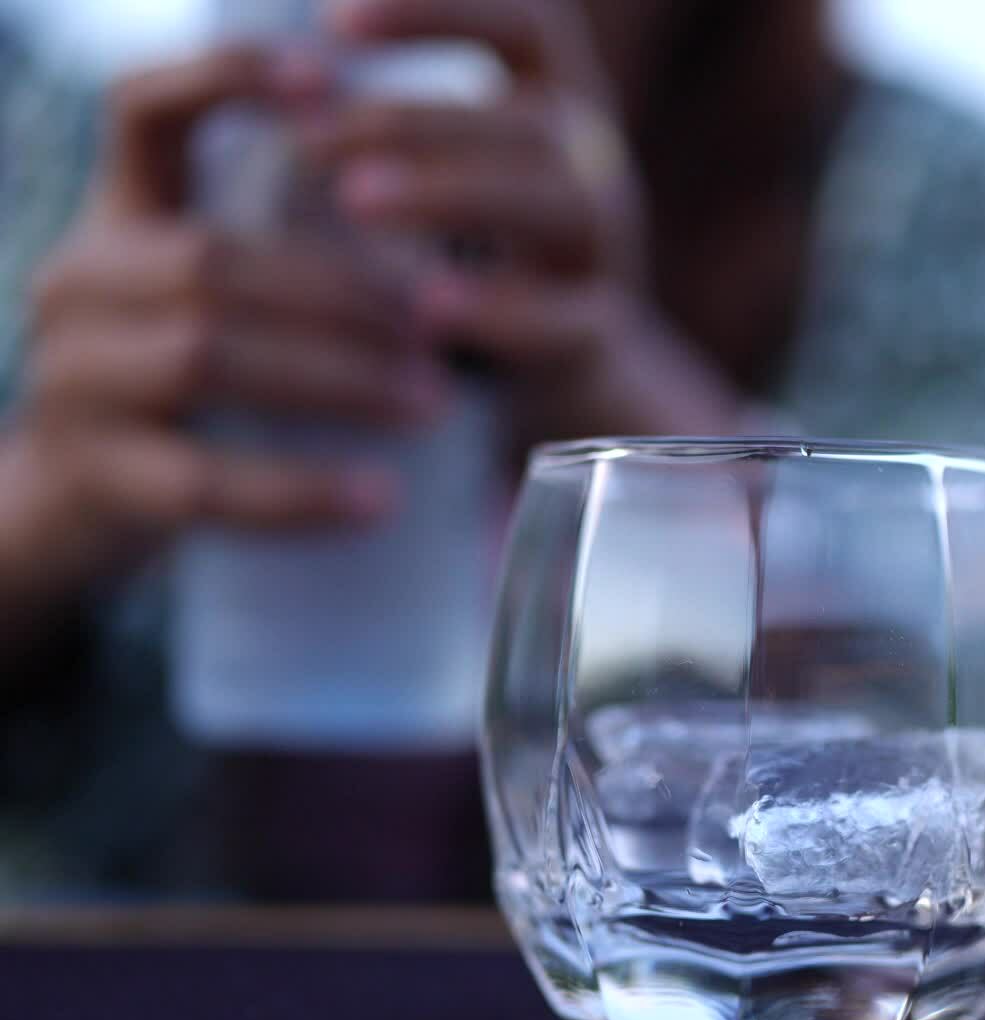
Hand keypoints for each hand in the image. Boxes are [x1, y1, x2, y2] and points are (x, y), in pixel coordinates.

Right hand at [0, 46, 438, 646]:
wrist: (85, 505)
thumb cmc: (199, 390)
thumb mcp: (230, 301)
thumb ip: (300, 261)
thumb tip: (442, 263)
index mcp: (123, 217)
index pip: (144, 113)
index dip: (224, 82)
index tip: (326, 83)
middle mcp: (81, 281)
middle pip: (214, 258)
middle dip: (346, 292)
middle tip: (445, 327)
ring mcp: (72, 378)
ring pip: (205, 356)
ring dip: (337, 377)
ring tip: (431, 401)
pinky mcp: (95, 475)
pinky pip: (202, 481)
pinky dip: (301, 488)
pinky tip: (380, 497)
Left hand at [307, 0, 742, 445]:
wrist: (565, 358)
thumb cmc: (477, 242)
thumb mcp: (450, 162)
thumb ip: (386, 122)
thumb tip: (288, 76)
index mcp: (555, 103)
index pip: (527, 24)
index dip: (442, 11)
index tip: (332, 22)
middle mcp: (593, 166)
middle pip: (532, 121)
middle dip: (415, 121)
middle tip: (307, 141)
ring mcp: (604, 251)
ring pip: (563, 204)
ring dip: (455, 194)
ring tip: (354, 203)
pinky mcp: (599, 334)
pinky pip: (569, 319)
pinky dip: (502, 311)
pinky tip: (426, 307)